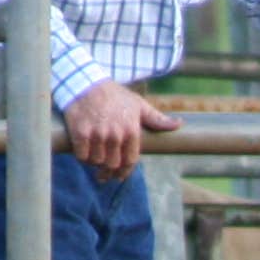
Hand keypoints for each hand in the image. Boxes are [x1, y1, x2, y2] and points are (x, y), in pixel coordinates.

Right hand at [62, 82, 178, 180]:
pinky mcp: (80, 132)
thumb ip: (157, 119)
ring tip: (93, 158)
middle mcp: (116, 134)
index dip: (124, 172)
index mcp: (131, 130)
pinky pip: (82, 155)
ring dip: (94, 162)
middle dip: (108, 170)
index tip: (118, 176)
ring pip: (97, 161)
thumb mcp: (138, 105)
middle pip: (113, 164)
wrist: (86, 82)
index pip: (130, 161)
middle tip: (103, 172)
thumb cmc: (114, 96)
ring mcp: (98, 133)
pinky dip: (82, 156)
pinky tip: (83, 152)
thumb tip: (179, 124)